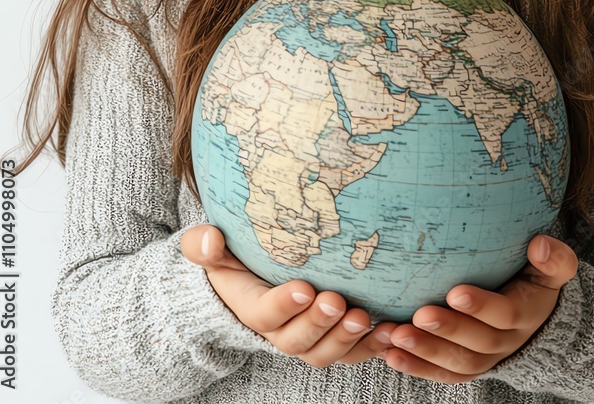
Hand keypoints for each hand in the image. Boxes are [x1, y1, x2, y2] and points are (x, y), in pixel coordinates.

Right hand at [180, 224, 392, 367]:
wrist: (245, 280)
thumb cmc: (230, 258)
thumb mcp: (209, 249)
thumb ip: (202, 245)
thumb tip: (209, 240)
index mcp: (251, 308)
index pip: (265, 314)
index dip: (284, 305)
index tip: (305, 287)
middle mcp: (279, 331)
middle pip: (297, 341)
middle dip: (319, 324)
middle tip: (338, 302)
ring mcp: (306, 338)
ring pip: (325, 352)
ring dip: (347, 340)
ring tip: (367, 320)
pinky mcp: (331, 338)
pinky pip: (351, 352)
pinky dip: (371, 346)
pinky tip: (391, 331)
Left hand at [371, 234, 578, 383]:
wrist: (537, 319)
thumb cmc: (535, 281)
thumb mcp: (552, 270)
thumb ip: (554, 259)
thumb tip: (539, 244)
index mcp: (526, 314)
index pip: (505, 314)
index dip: (481, 307)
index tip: (455, 293)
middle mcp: (506, 341)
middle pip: (477, 343)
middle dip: (447, 330)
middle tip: (420, 315)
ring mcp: (486, 358)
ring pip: (457, 363)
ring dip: (425, 351)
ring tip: (396, 336)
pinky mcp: (466, 367)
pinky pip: (443, 374)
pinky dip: (417, 367)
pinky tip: (390, 354)